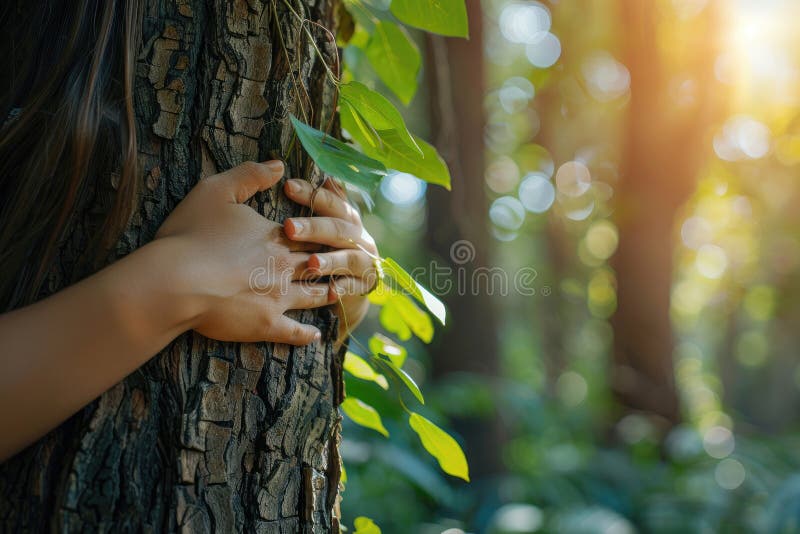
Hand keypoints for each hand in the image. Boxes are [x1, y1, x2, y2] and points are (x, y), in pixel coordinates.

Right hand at [155, 160, 334, 345]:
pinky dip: (307, 334)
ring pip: (315, 295)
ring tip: (341, 292)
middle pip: (318, 263)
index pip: (309, 234)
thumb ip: (249, 175)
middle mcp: (284, 266)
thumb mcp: (215, 191)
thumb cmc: (190, 235)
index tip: (334, 234)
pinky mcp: (266, 324)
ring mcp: (278, 297)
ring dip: (329, 293)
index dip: (323, 233)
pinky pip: (294, 332)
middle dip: (334, 262)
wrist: (175, 281)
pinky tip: (316, 336)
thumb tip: (279, 165)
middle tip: (349, 264)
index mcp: (275, 236)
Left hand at [283, 177, 376, 343]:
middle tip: (289, 227)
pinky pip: (353, 288)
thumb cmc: (329, 253)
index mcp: (348, 219)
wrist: (348, 294)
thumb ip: (327, 204)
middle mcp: (359, 238)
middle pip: (340, 229)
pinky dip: (342, 289)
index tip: (288, 187)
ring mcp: (364, 263)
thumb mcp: (328, 227)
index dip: (312, 194)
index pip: (332, 203)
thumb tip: (327, 177)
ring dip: (331, 260)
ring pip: (350, 258)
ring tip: (311, 263)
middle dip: (315, 227)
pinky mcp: (363, 288)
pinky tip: (329, 291)